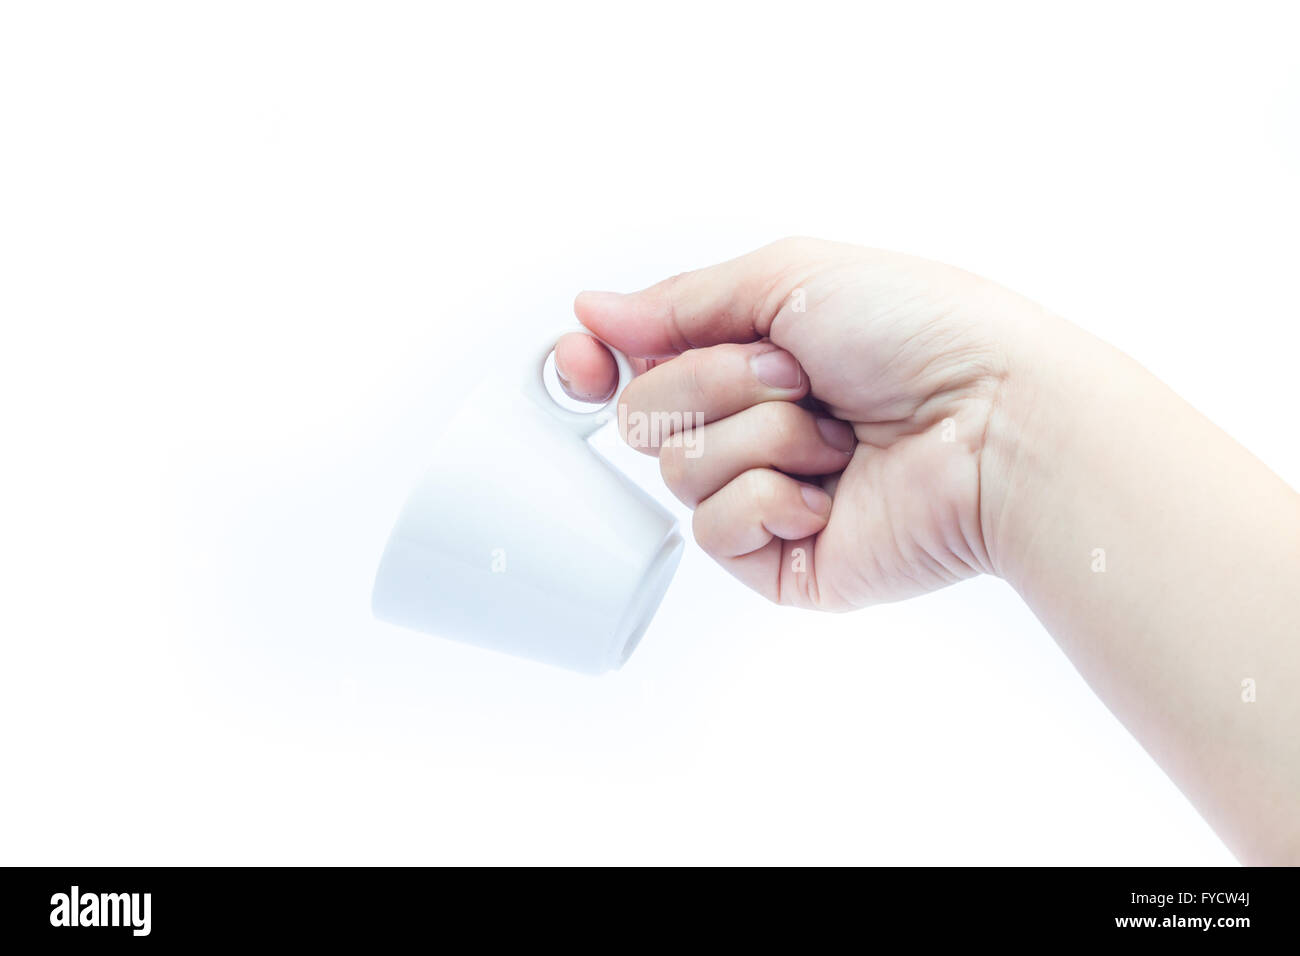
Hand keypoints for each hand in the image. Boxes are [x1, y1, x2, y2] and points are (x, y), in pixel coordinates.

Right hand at [556, 238, 1042, 608]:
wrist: (997, 420)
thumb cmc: (922, 333)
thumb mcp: (792, 277)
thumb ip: (682, 299)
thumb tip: (595, 311)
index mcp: (752, 352)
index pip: (636, 364)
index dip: (594, 362)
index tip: (583, 359)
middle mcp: (753, 422)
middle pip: (645, 413)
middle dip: (717, 382)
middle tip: (800, 376)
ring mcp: (766, 493)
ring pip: (678, 470)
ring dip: (760, 436)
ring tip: (837, 435)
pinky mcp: (782, 559)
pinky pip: (712, 533)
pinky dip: (768, 500)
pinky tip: (830, 493)